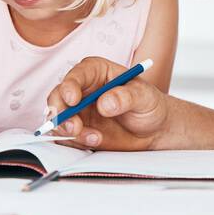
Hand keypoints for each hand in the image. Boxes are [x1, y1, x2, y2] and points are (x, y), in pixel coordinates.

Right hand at [46, 56, 169, 150]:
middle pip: (58, 97)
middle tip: (74, 127)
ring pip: (58, 119)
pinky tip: (95, 141)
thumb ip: (126, 96)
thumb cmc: (149, 105)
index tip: (73, 100)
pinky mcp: (79, 131)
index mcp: (96, 72)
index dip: (70, 86)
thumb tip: (104, 103)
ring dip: (68, 131)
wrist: (154, 130)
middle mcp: (82, 90)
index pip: (77, 75)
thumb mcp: (144, 96)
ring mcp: (78, 112)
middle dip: (61, 112)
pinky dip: (75, 142)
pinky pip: (66, 138)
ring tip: (94, 138)